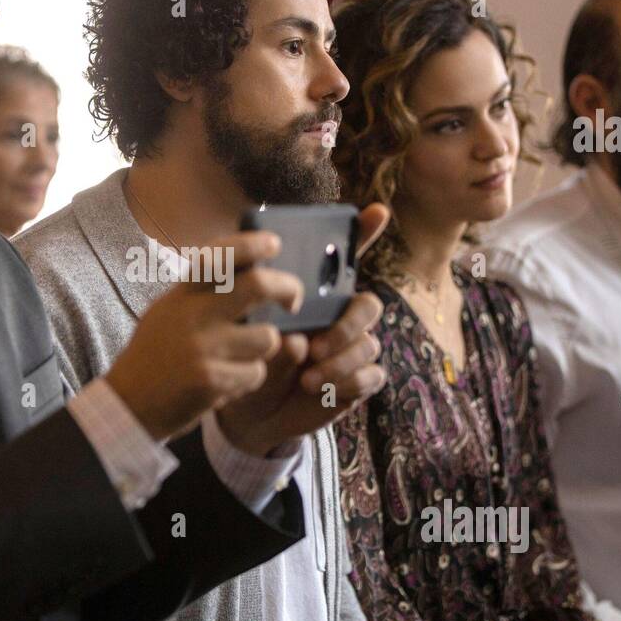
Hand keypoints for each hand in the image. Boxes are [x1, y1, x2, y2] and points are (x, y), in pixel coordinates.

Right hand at [105, 231, 303, 441]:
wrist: (129, 404)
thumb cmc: (155, 356)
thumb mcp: (169, 312)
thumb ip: (202, 294)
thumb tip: (251, 272)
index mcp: (182, 294)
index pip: (220, 255)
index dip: (251, 244)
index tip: (275, 243)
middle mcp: (192, 314)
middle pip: (258, 286)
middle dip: (288, 289)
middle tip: (294, 300)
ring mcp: (202, 347)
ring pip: (266, 338)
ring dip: (263, 350)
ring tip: (240, 358)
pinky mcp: (211, 379)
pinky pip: (256, 373)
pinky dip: (248, 380)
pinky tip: (225, 383)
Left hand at [213, 203, 390, 455]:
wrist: (245, 409)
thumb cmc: (246, 358)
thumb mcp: (243, 334)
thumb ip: (264, 324)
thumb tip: (297, 340)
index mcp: (314, 295)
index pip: (344, 259)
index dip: (365, 232)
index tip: (376, 210)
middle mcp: (339, 317)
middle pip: (368, 305)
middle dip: (347, 325)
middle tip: (316, 346)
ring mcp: (350, 349)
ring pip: (369, 343)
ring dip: (340, 360)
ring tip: (307, 377)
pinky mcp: (356, 381)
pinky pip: (371, 376)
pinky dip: (346, 382)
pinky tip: (318, 389)